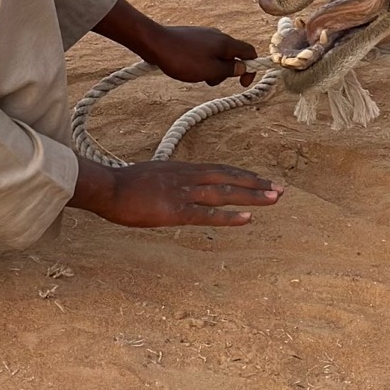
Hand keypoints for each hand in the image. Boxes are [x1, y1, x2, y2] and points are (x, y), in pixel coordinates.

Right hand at [72, 157, 281, 228]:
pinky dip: (229, 217)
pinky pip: (208, 214)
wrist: (107, 187)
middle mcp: (189, 176)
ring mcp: (184, 192)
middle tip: (281, 188)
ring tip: (275, 198)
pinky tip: (247, 219)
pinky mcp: (175, 210)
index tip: (263, 179)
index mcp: (184, 169)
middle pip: (230, 177)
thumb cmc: (124, 185)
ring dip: (252, 195)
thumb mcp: (154, 176)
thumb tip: (180, 189)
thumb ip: (172, 181)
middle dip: (257, 183)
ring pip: (226, 193)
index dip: (244, 175)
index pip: (221, 170)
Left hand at [145, 23, 258, 85]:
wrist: (155, 43)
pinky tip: (188, 68)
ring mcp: (205, 35)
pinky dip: (203, 63)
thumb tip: (242, 67)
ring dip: (213, 68)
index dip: (251, 68)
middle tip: (210, 82)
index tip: (242, 83)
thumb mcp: (210, 70)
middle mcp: (218, 36)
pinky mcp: (193, 38)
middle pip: (233, 54)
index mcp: (226, 42)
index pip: (249, 51)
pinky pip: (205, 52)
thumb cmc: (182, 59)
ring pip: (218, 54)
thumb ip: (229, 70)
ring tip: (196, 75)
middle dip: (226, 71)